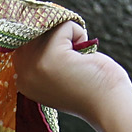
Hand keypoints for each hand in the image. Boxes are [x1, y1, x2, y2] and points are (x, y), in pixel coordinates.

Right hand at [13, 21, 131, 127]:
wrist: (109, 105)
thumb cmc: (92, 88)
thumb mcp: (58, 76)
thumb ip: (44, 60)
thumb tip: (41, 26)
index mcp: (23, 83)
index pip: (24, 46)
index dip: (46, 44)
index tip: (64, 61)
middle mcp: (23, 75)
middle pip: (33, 33)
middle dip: (57, 38)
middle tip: (74, 62)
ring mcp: (33, 65)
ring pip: (48, 26)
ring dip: (69, 36)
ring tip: (78, 60)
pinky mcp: (49, 54)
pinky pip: (64, 25)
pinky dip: (79, 34)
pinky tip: (84, 57)